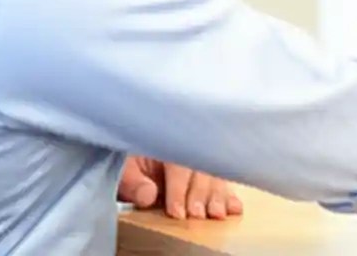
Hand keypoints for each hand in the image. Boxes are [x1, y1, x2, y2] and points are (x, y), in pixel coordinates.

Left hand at [118, 156, 243, 220]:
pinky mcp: (208, 173)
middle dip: (200, 194)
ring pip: (216, 174)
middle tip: (198, 215)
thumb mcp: (122, 174)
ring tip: (217, 214)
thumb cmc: (126, 168)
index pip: (177, 164)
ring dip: (218, 196)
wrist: (131, 166)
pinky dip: (229, 195)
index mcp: (166, 141)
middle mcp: (187, 146)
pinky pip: (222, 181)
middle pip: (201, 168)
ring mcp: (200, 158)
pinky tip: (234, 207)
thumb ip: (133, 184)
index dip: (179, 189)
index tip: (177, 211)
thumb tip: (148, 195)